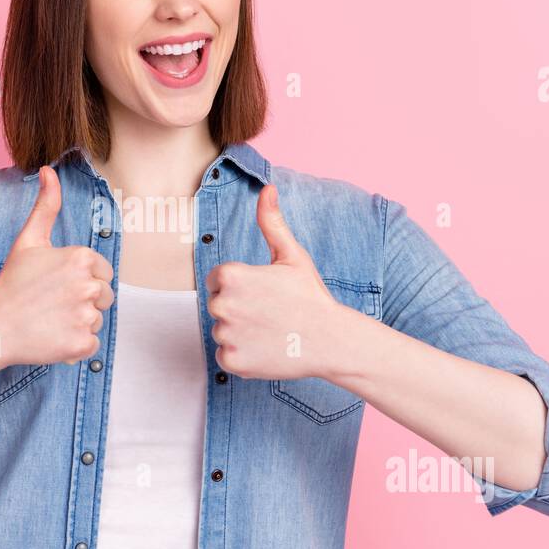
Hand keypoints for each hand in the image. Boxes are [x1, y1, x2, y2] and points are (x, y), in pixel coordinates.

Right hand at [0, 166, 114, 367]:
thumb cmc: (12, 282)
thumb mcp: (29, 240)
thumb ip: (46, 205)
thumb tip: (49, 170)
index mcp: (82, 258)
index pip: (103, 273)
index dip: (81, 280)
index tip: (56, 285)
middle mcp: (88, 285)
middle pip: (104, 297)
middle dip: (83, 301)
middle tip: (52, 303)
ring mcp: (85, 315)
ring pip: (96, 320)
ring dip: (78, 323)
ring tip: (50, 320)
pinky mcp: (81, 343)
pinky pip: (91, 344)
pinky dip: (75, 345)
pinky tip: (52, 336)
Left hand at [205, 183, 342, 380]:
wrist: (330, 339)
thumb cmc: (311, 296)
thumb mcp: (292, 255)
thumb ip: (271, 222)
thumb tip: (267, 188)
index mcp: (231, 275)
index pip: (218, 279)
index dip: (241, 286)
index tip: (264, 292)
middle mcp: (222, 304)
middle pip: (218, 305)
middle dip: (238, 308)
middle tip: (270, 312)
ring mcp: (226, 334)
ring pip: (221, 331)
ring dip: (240, 332)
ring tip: (270, 331)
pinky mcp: (231, 361)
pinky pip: (225, 355)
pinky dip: (242, 354)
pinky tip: (266, 348)